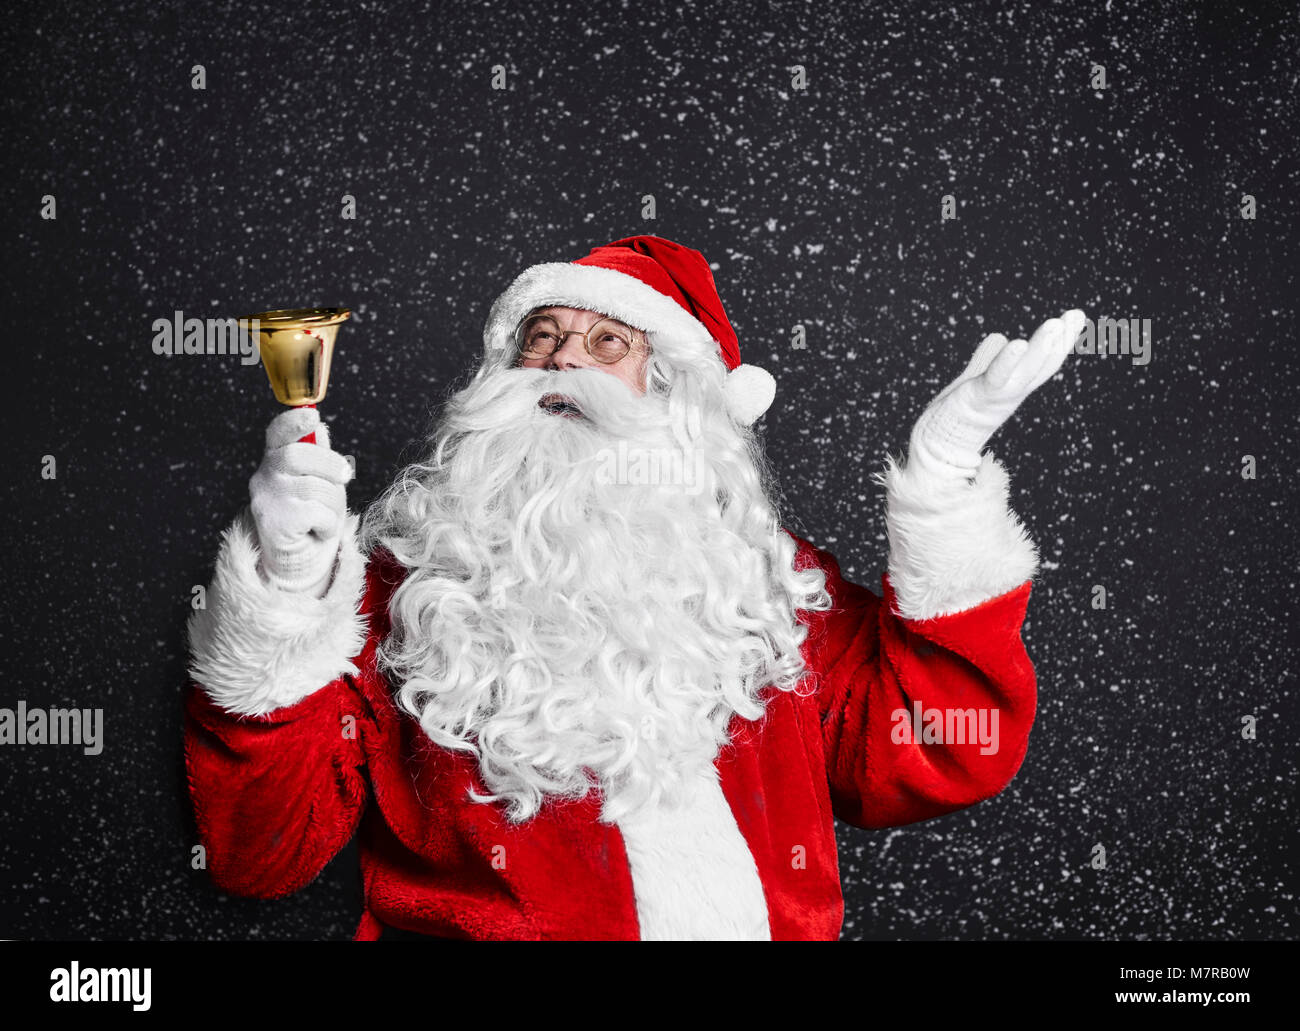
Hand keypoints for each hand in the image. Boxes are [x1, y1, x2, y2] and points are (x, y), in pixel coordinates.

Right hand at [248, 407, 354, 595]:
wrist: (296, 556)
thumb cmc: (311, 512)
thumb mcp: (318, 479)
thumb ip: (317, 455)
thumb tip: (319, 428)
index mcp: (275, 459)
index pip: (277, 433)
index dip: (293, 421)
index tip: (312, 415)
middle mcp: (264, 476)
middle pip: (298, 456)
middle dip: (329, 464)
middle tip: (345, 475)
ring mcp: (266, 499)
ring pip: (313, 486)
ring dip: (333, 501)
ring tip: (329, 513)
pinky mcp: (275, 523)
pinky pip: (316, 513)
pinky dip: (329, 523)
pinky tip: (321, 529)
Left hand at [908, 309, 1085, 478]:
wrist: (936, 448)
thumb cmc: (955, 414)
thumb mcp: (976, 378)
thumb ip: (987, 359)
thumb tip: (999, 336)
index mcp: (1014, 387)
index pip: (1045, 361)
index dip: (1062, 340)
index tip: (1077, 315)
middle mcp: (1012, 393)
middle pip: (1043, 365)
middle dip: (1062, 341)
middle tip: (1076, 315)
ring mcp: (997, 397)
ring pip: (1026, 371)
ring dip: (1042, 348)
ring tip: (1055, 324)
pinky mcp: (977, 398)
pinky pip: (996, 378)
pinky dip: (1007, 362)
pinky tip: (1018, 343)